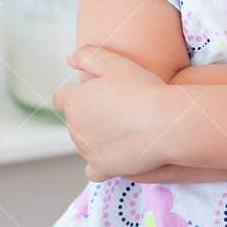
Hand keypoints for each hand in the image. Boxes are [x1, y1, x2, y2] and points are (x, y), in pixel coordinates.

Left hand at [54, 44, 173, 181]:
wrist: (165, 123)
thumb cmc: (143, 90)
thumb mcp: (116, 63)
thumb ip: (88, 56)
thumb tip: (70, 58)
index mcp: (74, 101)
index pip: (61, 98)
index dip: (78, 95)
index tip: (97, 94)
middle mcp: (74, 127)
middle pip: (74, 121)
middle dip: (89, 116)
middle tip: (117, 109)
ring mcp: (87, 150)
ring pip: (84, 144)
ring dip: (96, 138)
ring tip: (125, 128)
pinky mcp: (101, 168)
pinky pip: (93, 170)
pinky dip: (101, 165)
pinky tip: (116, 155)